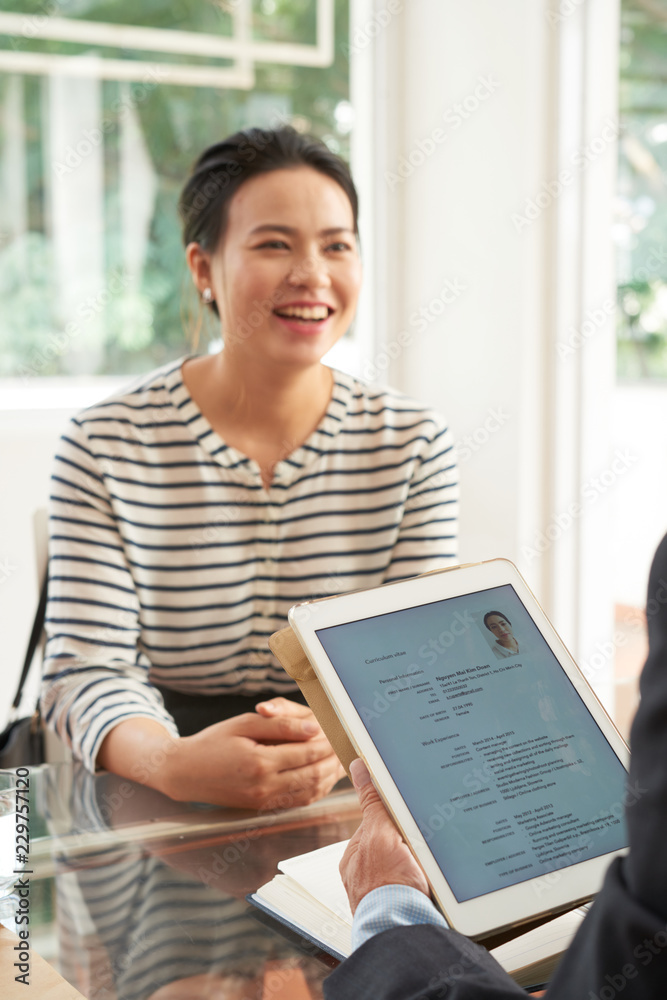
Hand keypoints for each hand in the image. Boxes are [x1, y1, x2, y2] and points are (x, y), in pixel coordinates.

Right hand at [162, 705, 343, 809]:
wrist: (184, 772)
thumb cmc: (212, 743)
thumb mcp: (243, 724)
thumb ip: (279, 725)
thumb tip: (312, 727)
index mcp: (260, 762)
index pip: (306, 752)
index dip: (326, 740)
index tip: (338, 729)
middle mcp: (264, 786)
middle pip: (313, 773)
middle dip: (332, 758)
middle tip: (344, 743)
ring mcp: (264, 801)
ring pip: (310, 791)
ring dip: (328, 775)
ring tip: (339, 758)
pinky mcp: (262, 808)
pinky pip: (298, 801)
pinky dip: (315, 789)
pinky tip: (322, 776)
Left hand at [340, 758, 429, 912]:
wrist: (402, 932)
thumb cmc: (388, 887)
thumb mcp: (382, 834)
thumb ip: (373, 803)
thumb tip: (360, 768)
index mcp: (356, 857)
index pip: (377, 824)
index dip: (396, 819)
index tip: (411, 821)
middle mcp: (365, 877)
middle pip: (393, 846)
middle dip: (409, 845)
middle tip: (425, 849)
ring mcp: (383, 895)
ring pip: (407, 867)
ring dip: (420, 867)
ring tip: (432, 870)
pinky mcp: (402, 910)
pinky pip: (417, 888)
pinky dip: (426, 886)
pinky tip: (436, 888)